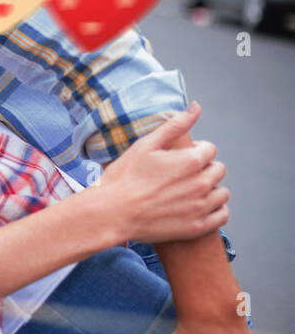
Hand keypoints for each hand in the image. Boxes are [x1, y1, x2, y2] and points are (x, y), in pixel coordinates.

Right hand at [96, 102, 228, 243]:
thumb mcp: (146, 144)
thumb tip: (196, 107)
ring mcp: (201, 206)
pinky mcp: (197, 227)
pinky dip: (214, 210)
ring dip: (210, 189)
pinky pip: (221, 215)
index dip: (194, 150)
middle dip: (203, 169)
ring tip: (187, 192)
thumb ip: (175, 125)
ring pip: (222, 193)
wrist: (111, 213)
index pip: (209, 149)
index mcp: (192, 160)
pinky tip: (196, 207)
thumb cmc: (125, 177)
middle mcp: (202, 183)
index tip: (178, 158)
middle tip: (179, 175)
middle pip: (217, 169)